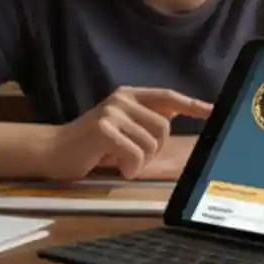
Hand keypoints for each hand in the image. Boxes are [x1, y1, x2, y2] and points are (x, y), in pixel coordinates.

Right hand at [42, 87, 210, 180]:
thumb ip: (144, 119)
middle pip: (164, 126)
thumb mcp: (120, 127)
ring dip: (141, 161)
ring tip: (121, 161)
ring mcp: (112, 112)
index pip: (167, 96)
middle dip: (155, 148)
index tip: (210, 110)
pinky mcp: (104, 129)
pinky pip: (136, 154)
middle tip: (134, 156)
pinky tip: (118, 168)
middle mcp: (121, 99)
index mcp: (127, 95)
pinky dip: (131, 167)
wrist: (53, 151)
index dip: (190, 103)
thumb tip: (175, 115)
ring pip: (151, 143)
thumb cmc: (90, 144)